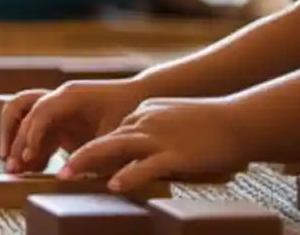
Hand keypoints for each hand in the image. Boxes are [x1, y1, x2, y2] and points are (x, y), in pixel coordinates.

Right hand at [2, 79, 147, 173]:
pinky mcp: (61, 120)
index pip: (39, 112)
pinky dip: (31, 147)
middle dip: (12, 137)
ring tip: (13, 166)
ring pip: (22, 117)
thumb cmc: (129, 112)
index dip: (30, 135)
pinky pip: (38, 132)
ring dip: (14, 139)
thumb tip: (68, 174)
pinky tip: (31, 168)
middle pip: (20, 109)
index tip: (26, 157)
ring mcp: (57, 108)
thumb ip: (91, 154)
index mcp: (69, 96)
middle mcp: (57, 98)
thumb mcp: (113, 136)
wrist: (141, 97)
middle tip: (9, 164)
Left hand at [58, 97, 250, 191]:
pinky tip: (114, 186)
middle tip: (57, 171)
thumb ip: (152, 133)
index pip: (110, 132)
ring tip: (67, 176)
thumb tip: (136, 153)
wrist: (243, 120)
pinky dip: (128, 175)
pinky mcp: (176, 153)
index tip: (71, 164)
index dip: (89, 151)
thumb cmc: (212, 125)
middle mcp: (145, 121)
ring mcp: (160, 136)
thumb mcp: (173, 120)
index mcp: (144, 113)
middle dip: (78, 155)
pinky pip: (146, 165)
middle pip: (104, 138)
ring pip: (115, 147)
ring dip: (87, 162)